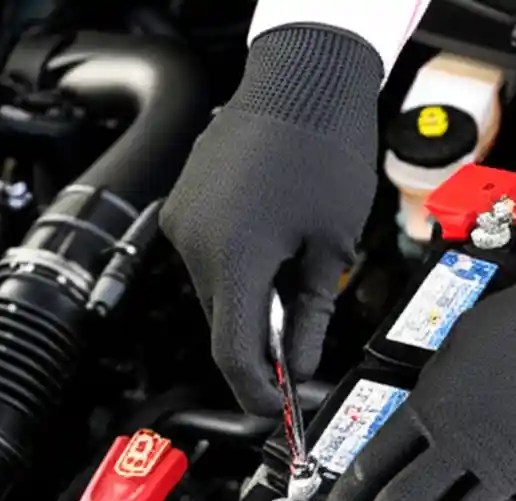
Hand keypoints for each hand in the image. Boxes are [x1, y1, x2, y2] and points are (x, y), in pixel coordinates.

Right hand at [160, 26, 381, 414]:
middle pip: (223, 324)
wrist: (301, 77)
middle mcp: (194, 243)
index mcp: (234, 258)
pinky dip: (238, 270)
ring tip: (295, 281)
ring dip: (251, 303)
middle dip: (260, 347)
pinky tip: (273, 250)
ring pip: (215, 292)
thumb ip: (312, 314)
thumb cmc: (325, 149)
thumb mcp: (332, 245)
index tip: (276, 408)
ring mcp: (182, 221)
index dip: (256, 392)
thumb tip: (301, 363)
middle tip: (300, 354)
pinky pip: (207, 258)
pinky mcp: (183, 205)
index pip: (233, 353)